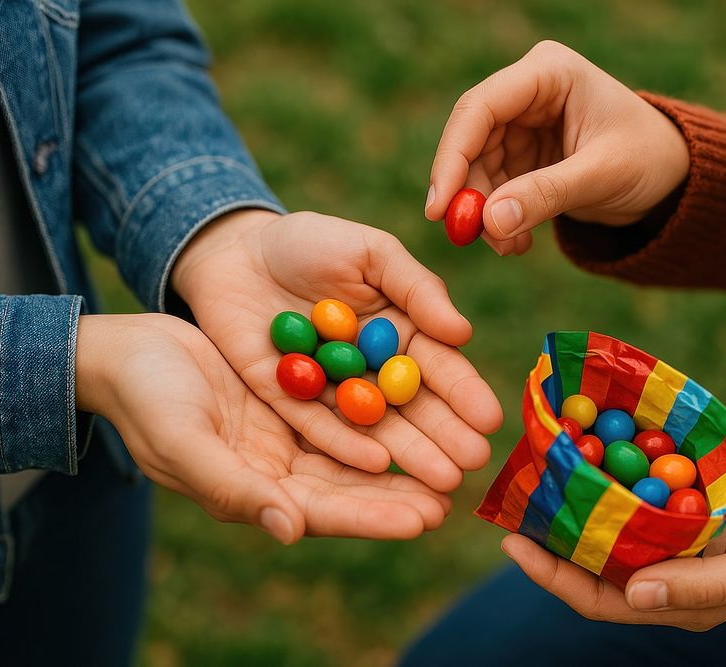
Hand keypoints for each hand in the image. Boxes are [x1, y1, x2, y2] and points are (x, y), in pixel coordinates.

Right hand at [76, 313, 450, 542]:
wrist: (127, 352)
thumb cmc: (145, 401)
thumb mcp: (184, 443)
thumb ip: (234, 489)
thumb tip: (290, 531)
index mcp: (252, 492)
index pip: (324, 512)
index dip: (374, 517)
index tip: (422, 518)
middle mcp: (276, 471)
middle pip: (351, 487)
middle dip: (402, 492)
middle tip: (455, 493)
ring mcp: (284, 437)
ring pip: (353, 452)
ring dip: (400, 456)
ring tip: (448, 460)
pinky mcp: (290, 402)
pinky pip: (341, 412)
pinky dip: (376, 414)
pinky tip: (412, 409)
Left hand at [170, 209, 502, 492]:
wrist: (236, 250)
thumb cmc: (310, 242)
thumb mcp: (371, 253)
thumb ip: (417, 289)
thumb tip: (463, 333)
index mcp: (398, 333)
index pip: (438, 366)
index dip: (464, 393)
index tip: (489, 420)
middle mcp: (370, 369)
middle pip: (412, 406)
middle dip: (445, 434)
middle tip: (473, 462)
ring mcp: (331, 390)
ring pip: (374, 425)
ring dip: (409, 453)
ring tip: (442, 481)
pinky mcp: (289, 401)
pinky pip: (319, 427)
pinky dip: (347, 445)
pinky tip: (378, 467)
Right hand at [425, 40, 689, 255]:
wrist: (671, 177)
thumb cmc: (649, 160)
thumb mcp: (601, 176)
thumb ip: (546, 194)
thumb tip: (489, 221)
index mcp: (549, 73)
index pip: (482, 107)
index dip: (453, 154)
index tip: (441, 204)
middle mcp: (528, 91)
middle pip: (471, 139)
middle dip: (467, 191)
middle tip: (466, 236)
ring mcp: (522, 123)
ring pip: (476, 168)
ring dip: (484, 212)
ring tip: (509, 247)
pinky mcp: (522, 155)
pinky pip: (492, 187)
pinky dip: (498, 218)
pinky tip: (516, 244)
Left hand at [501, 470, 725, 629]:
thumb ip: (703, 586)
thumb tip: (635, 597)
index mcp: (677, 600)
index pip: (597, 598)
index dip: (552, 576)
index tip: (513, 544)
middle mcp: (663, 571)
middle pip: (591, 558)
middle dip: (551, 534)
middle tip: (513, 499)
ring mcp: (671, 537)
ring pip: (608, 523)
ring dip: (576, 500)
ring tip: (541, 469)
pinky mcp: (682, 505)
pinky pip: (636, 492)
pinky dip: (612, 472)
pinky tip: (591, 445)